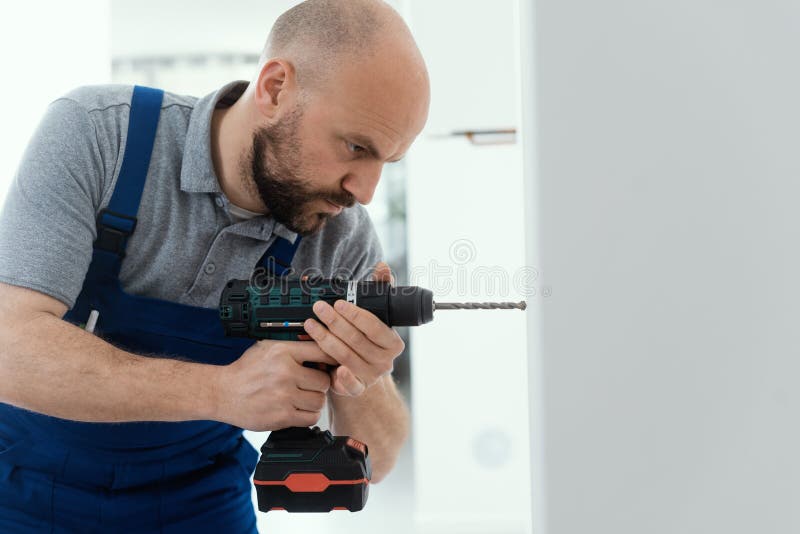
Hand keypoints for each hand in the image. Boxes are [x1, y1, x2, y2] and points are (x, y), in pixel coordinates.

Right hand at [213, 339, 337, 430]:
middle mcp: (285, 373)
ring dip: (314, 400)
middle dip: (319, 383)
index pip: (322, 352)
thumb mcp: (267, 348)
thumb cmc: (245, 371)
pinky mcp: (282, 416)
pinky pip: (311, 417)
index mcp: (282, 352)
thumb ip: (293, 348)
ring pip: (320, 400)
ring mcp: (284, 396)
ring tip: (303, 397)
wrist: (223, 392)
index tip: (334, 364)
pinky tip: (299, 408)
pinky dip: (308, 415)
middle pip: (324, 380)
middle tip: (311, 384)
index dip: (332, 359)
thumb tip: (321, 347)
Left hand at [303, 262, 404, 396]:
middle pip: (356, 340)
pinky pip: (350, 385)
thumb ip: (379, 292)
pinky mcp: (358, 389)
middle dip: (335, 322)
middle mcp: (385, 361)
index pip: (374, 326)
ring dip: (325, 339)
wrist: (363, 373)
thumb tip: (382, 267)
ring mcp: (371, 376)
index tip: (338, 303)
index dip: (355, 314)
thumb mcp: (374, 317)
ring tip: (310, 324)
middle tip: (319, 307)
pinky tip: (332, 368)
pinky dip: (342, 378)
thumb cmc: (366, 341)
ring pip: (345, 356)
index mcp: (393, 343)